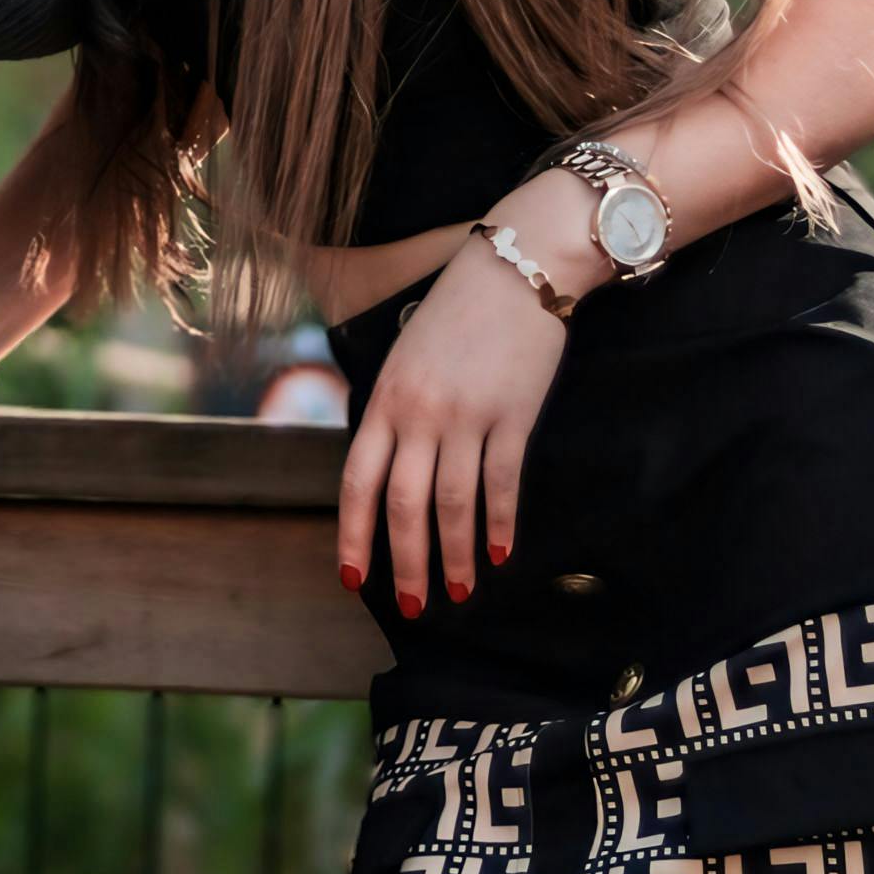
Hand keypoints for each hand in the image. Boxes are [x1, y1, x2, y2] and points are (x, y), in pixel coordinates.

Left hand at [335, 239, 573, 614]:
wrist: (521, 265)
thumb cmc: (459, 308)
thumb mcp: (406, 354)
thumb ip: (395, 411)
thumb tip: (386, 470)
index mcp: (385, 398)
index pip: (358, 481)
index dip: (353, 535)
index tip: (353, 578)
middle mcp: (420, 412)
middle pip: (404, 506)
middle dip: (405, 564)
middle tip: (412, 608)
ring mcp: (468, 415)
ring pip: (454, 505)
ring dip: (453, 556)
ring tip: (457, 593)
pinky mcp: (514, 416)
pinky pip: (502, 483)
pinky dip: (500, 524)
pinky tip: (497, 553)